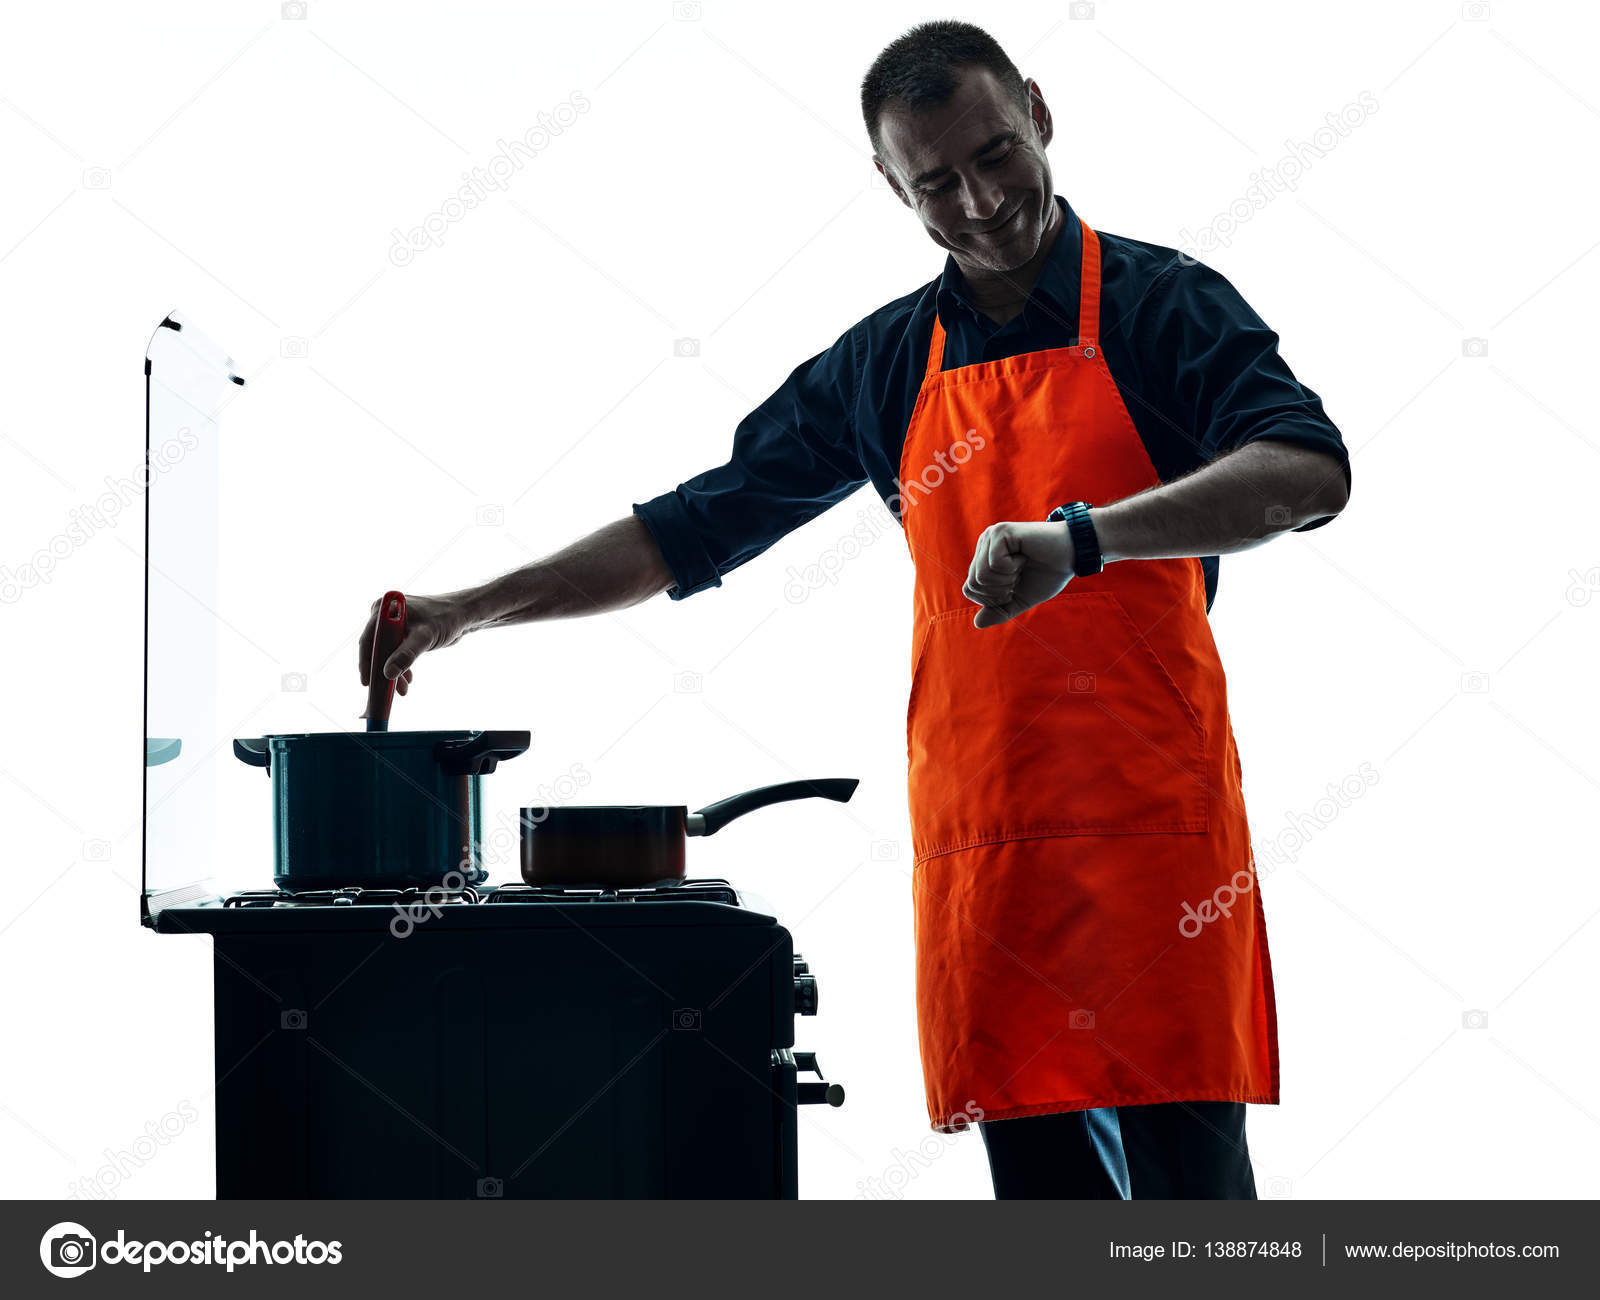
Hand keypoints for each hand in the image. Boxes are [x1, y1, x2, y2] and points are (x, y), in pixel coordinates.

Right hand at [357, 591, 474, 692]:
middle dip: (382, 670)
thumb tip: (387, 674)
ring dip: (393, 672)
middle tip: (385, 691)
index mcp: (384, 609)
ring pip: (386, 652)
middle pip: (376, 648)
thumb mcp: (424, 637)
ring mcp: (392, 624)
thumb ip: (406, 655)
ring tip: (403, 690)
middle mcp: (384, 615)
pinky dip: (401, 666)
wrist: (462, 614)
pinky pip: (395, 652)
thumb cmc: (445, 619)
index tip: (367, 682)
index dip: (366, 663)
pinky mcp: (402, 632)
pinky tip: (407, 680)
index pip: (368, 640)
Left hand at [963, 521, 1076, 627]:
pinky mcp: (1001, 532)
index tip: (1014, 588)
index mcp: (985, 558)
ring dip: (1007, 579)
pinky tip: (1024, 556)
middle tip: (1019, 577)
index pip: (970, 589)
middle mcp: (984, 544)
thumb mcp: (1021, 600)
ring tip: (1022, 566)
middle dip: (1000, 591)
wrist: (1072, 554)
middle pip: (973, 584)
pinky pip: (994, 564)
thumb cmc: (1048, 574)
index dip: (991, 599)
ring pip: (981, 575)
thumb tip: (977, 623)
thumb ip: (1000, 610)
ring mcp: (991, 536)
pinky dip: (1012, 568)